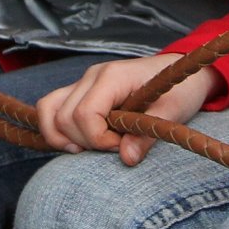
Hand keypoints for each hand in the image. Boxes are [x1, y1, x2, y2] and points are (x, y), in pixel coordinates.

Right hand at [34, 52, 216, 165]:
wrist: (179, 70)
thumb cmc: (179, 89)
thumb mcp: (173, 113)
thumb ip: (148, 135)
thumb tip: (127, 157)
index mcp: (113, 76)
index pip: (85, 113)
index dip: (99, 139)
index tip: (122, 145)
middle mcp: (91, 76)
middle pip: (64, 116)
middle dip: (85, 141)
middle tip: (114, 146)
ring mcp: (82, 82)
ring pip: (49, 110)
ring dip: (63, 136)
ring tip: (90, 147)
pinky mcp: (80, 91)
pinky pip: (52, 108)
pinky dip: (57, 129)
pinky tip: (78, 142)